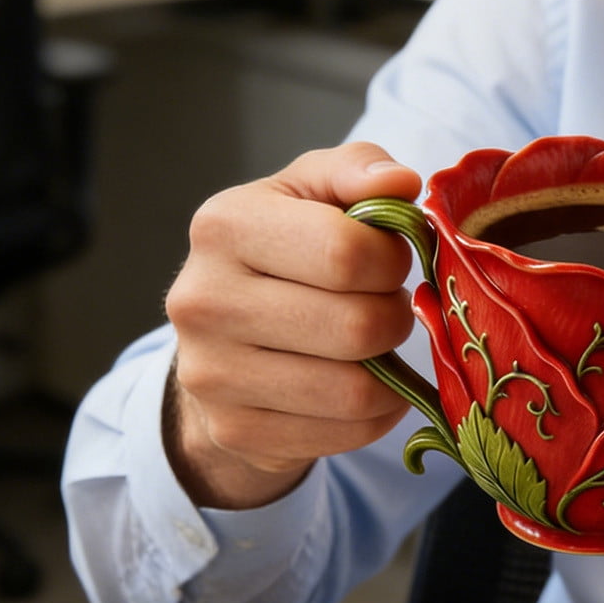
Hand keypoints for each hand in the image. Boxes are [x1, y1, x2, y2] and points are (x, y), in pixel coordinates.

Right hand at [163, 142, 422, 507]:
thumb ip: (358, 170)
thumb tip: (400, 181)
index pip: (346, 252)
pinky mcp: (235, 429)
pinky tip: (363, 387)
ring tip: (374, 347)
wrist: (223, 341)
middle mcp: (203, 299)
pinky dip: (375, 414)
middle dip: (393, 317)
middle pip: (357, 326)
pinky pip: (345, 432)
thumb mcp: (312, 193)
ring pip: (355, 390)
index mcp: (225, 225)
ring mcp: (211, 373)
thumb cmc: (284, 253)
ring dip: (390, 372)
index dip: (391, 260)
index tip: (388, 259)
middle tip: (384, 308)